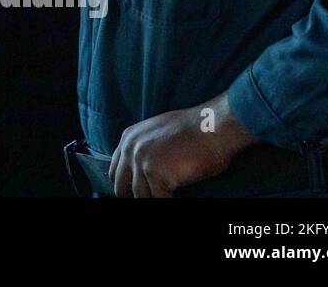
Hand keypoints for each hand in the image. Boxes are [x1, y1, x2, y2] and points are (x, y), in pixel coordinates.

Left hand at [109, 96, 254, 197]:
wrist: (212, 126)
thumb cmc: (194, 131)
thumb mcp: (157, 133)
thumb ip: (144, 149)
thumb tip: (141, 172)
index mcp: (128, 138)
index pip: (115, 172)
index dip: (127, 186)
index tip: (139, 193)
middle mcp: (129, 149)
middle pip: (121, 187)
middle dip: (136, 196)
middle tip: (154, 197)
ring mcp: (141, 161)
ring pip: (140, 197)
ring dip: (155, 198)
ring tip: (169, 195)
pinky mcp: (156, 174)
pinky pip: (159, 200)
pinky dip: (169, 201)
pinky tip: (178, 198)